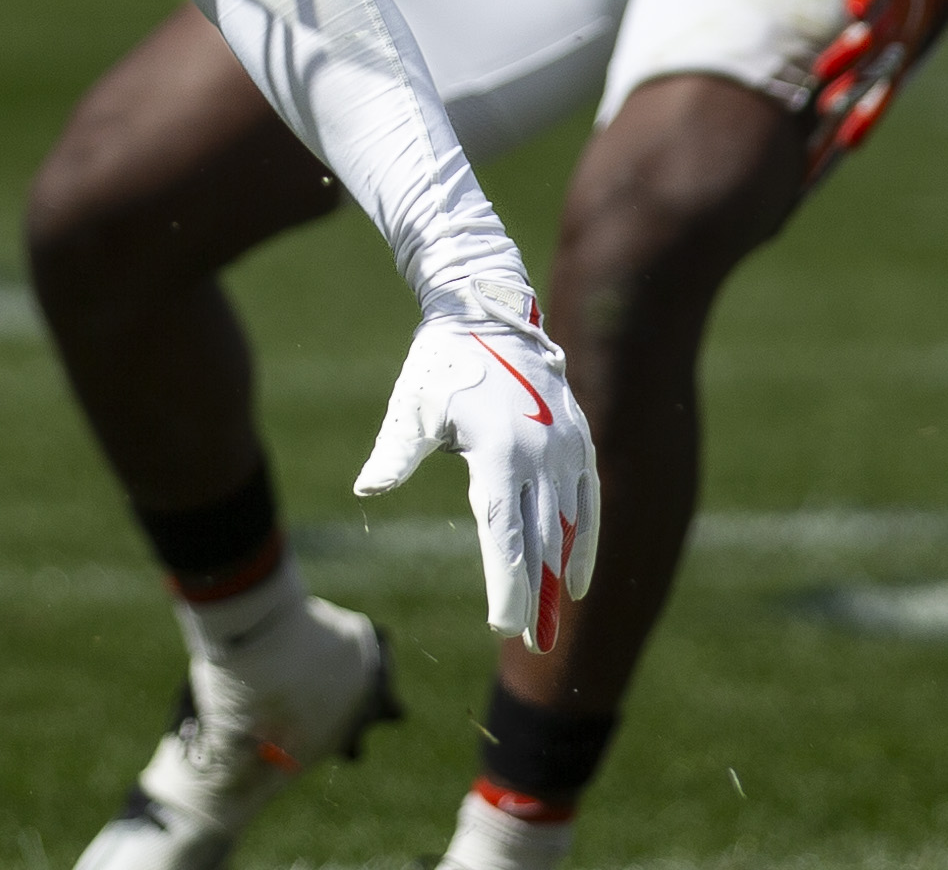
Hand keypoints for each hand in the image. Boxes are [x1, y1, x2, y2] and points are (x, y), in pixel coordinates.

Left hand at [355, 279, 598, 651]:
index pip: (505, 533)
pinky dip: (584, 542)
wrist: (489, 313)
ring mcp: (565, 450)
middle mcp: (540, 456)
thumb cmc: (442, 363)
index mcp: (498, 452)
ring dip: (561, 578)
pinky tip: (576, 580)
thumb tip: (368, 487)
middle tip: (528, 643)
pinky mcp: (578, 444)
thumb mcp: (413, 407)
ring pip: (568, 527)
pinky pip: (588, 503)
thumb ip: (396, 452)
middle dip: (534, 595)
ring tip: (550, 624)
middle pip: (540, 540)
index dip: (507, 582)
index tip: (502, 624)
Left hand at [742, 0, 947, 178]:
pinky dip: (871, 112)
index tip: (852, 7)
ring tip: (827, 114)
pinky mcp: (903, 52)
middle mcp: (900, 4)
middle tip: (825, 73)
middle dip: (855, 54)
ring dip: (859, 90)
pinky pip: (888, 86)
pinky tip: (849, 141)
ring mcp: (905, 32)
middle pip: (880, 31)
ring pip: (885, 66)